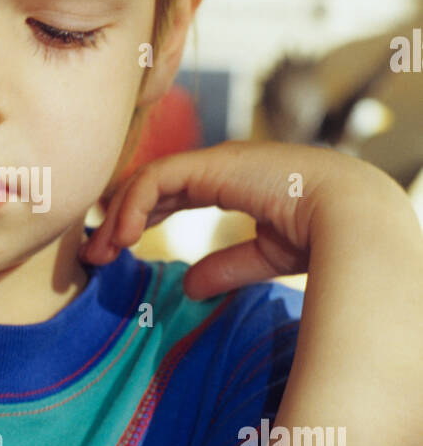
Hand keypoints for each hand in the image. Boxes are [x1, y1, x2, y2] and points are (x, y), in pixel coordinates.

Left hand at [80, 140, 367, 299]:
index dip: (142, 218)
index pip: (172, 192)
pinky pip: (154, 180)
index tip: (118, 252)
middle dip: (118, 218)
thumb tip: (189, 285)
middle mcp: (221, 165)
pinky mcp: (211, 164)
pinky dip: (133, 206)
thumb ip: (226, 266)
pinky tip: (125, 237)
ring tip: (101, 252)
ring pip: (146, 180)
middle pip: (151, 184)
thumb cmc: (322, 238)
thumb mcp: (264, 258)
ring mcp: (215, 160)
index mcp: (235, 181)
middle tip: (94, 255)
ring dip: (118, 216)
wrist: (350, 218)